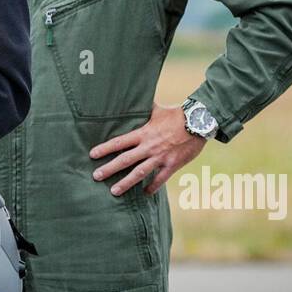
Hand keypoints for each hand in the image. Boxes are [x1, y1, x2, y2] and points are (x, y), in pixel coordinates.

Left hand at [89, 102, 206, 195]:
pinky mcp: (172, 164)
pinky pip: (160, 179)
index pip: (120, 142)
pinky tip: (145, 194)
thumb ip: (144, 108)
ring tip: (114, 191)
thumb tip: (132, 97)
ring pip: (140, 172)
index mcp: (144, 133)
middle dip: (109, 168)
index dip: (105, 148)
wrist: (199, 122)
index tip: (92, 154)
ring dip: (126, 183)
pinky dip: (152, 187)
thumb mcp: (157, 109)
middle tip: (95, 176)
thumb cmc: (177, 114)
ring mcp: (160, 157)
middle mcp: (149, 146)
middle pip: (125, 159)